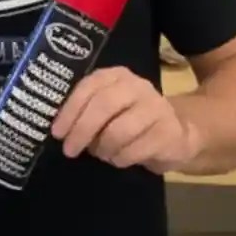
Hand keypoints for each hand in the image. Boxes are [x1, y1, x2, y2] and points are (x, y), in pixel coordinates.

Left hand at [50, 66, 199, 173]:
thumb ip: (86, 110)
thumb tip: (61, 130)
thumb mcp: (107, 108)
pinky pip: (135, 150)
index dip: (69, 111)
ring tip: (101, 154)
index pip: (88, 88)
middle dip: (82, 130)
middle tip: (70, 150)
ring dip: (103, 149)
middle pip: (103, 106)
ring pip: (118, 131)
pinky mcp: (169, 131)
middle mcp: (137, 86)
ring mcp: (156, 107)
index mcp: (116, 76)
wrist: (177, 131)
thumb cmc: (130, 118)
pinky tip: (118, 159)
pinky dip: (120, 159)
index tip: (57, 133)